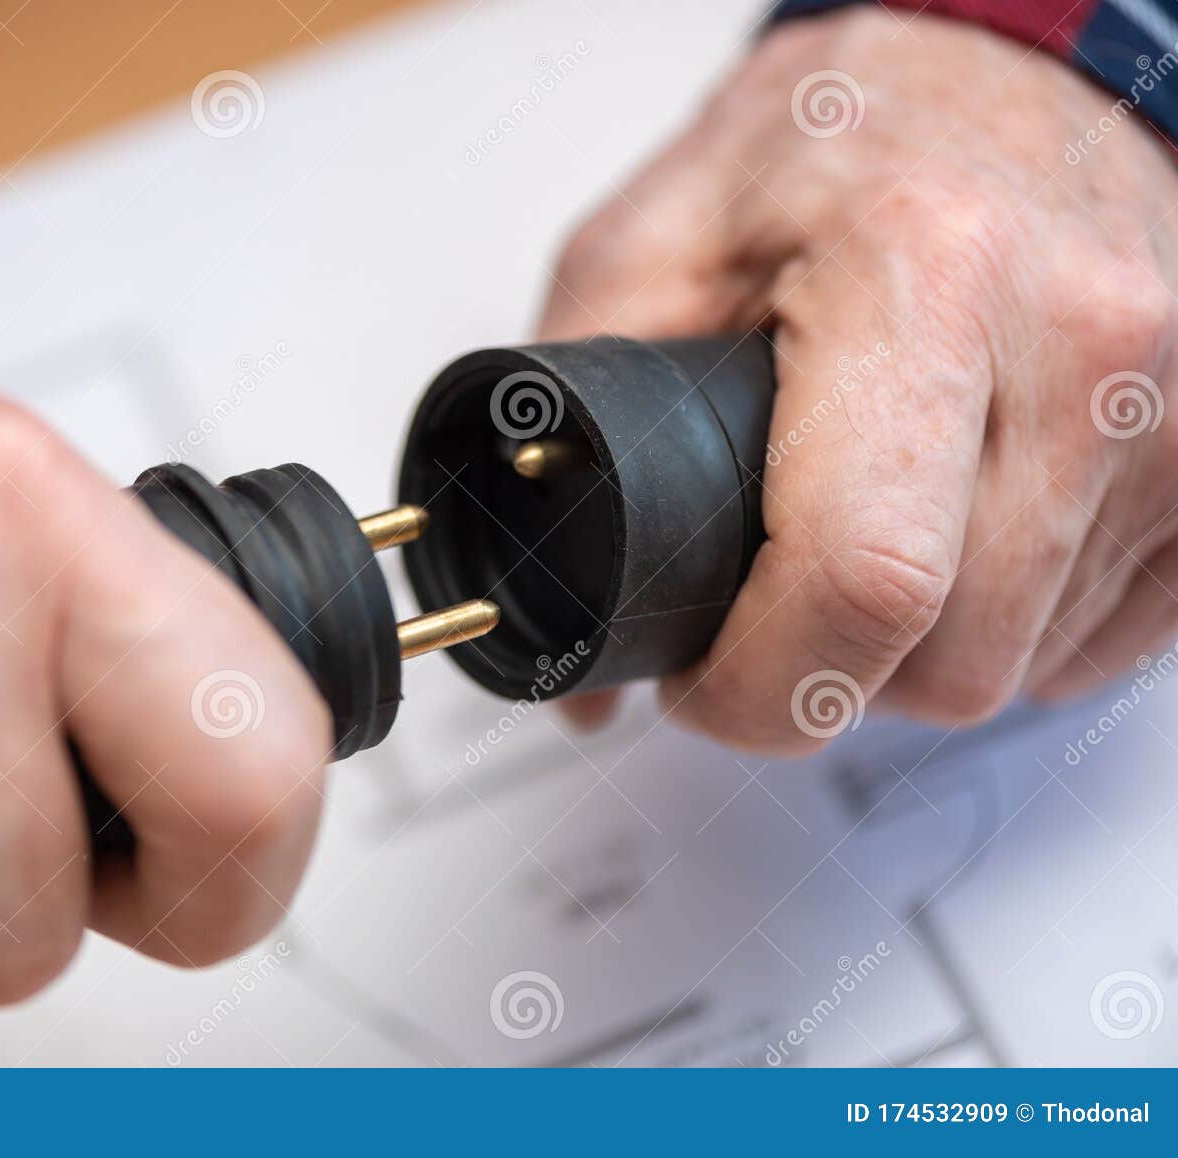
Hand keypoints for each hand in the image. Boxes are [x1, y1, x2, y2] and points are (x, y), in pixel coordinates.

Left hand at [541, 8, 1177, 749]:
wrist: (1012, 73)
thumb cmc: (844, 138)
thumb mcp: (656, 242)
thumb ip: (576, 425)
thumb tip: (569, 650)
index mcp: (921, 275)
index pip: (862, 577)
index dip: (759, 684)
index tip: (702, 679)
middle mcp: (1079, 344)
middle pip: (948, 657)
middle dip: (825, 676)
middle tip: (762, 608)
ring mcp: (1171, 408)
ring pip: (1025, 665)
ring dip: (915, 655)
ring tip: (853, 551)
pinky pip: (1107, 640)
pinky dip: (1012, 631)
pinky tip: (951, 554)